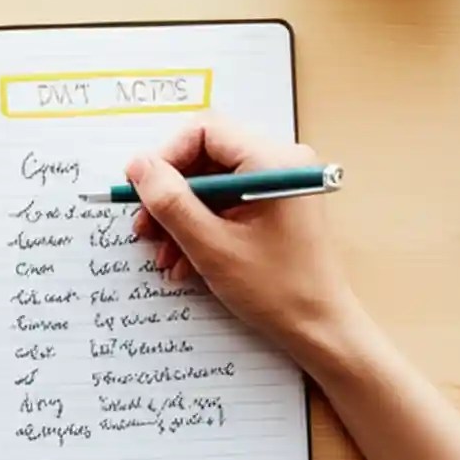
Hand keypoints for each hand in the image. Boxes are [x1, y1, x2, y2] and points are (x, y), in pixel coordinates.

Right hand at [127, 115, 357, 355]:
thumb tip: (139, 165)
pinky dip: (200, 224)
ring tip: (164, 251)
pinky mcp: (274, 202)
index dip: (165, 157)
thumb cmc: (278, 290)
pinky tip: (186, 258)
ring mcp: (278, 182)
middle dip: (170, 194)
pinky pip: (225, 200)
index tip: (141, 188)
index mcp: (273, 161)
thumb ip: (170, 201)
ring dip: (181, 215)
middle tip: (146, 226)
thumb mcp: (211, 246)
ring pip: (210, 181)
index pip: (205, 130)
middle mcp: (280, 162)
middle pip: (205, 156)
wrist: (320, 329)